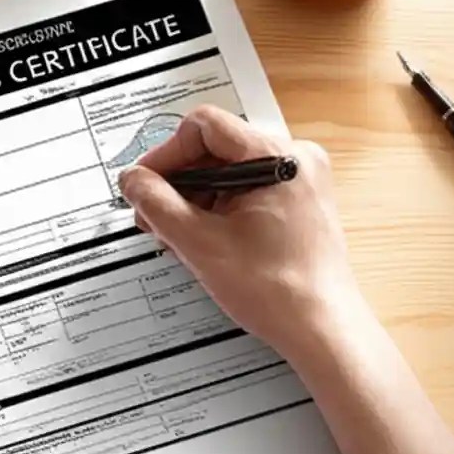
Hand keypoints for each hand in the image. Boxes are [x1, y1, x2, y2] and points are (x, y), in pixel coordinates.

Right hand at [118, 105, 364, 357]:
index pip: (204, 126)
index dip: (166, 154)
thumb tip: (133, 180)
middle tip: (154, 211)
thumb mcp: (199, 243)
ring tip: (178, 230)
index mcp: (277, 158)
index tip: (146, 181)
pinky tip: (203, 234)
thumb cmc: (281, 291)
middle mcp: (295, 160)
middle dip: (178, 180)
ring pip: (228, 169)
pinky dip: (218, 206)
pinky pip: (246, 186)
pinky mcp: (298, 200)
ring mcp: (300, 180)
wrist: (320, 328)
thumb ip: (156, 203)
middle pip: (215, 147)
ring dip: (195, 195)